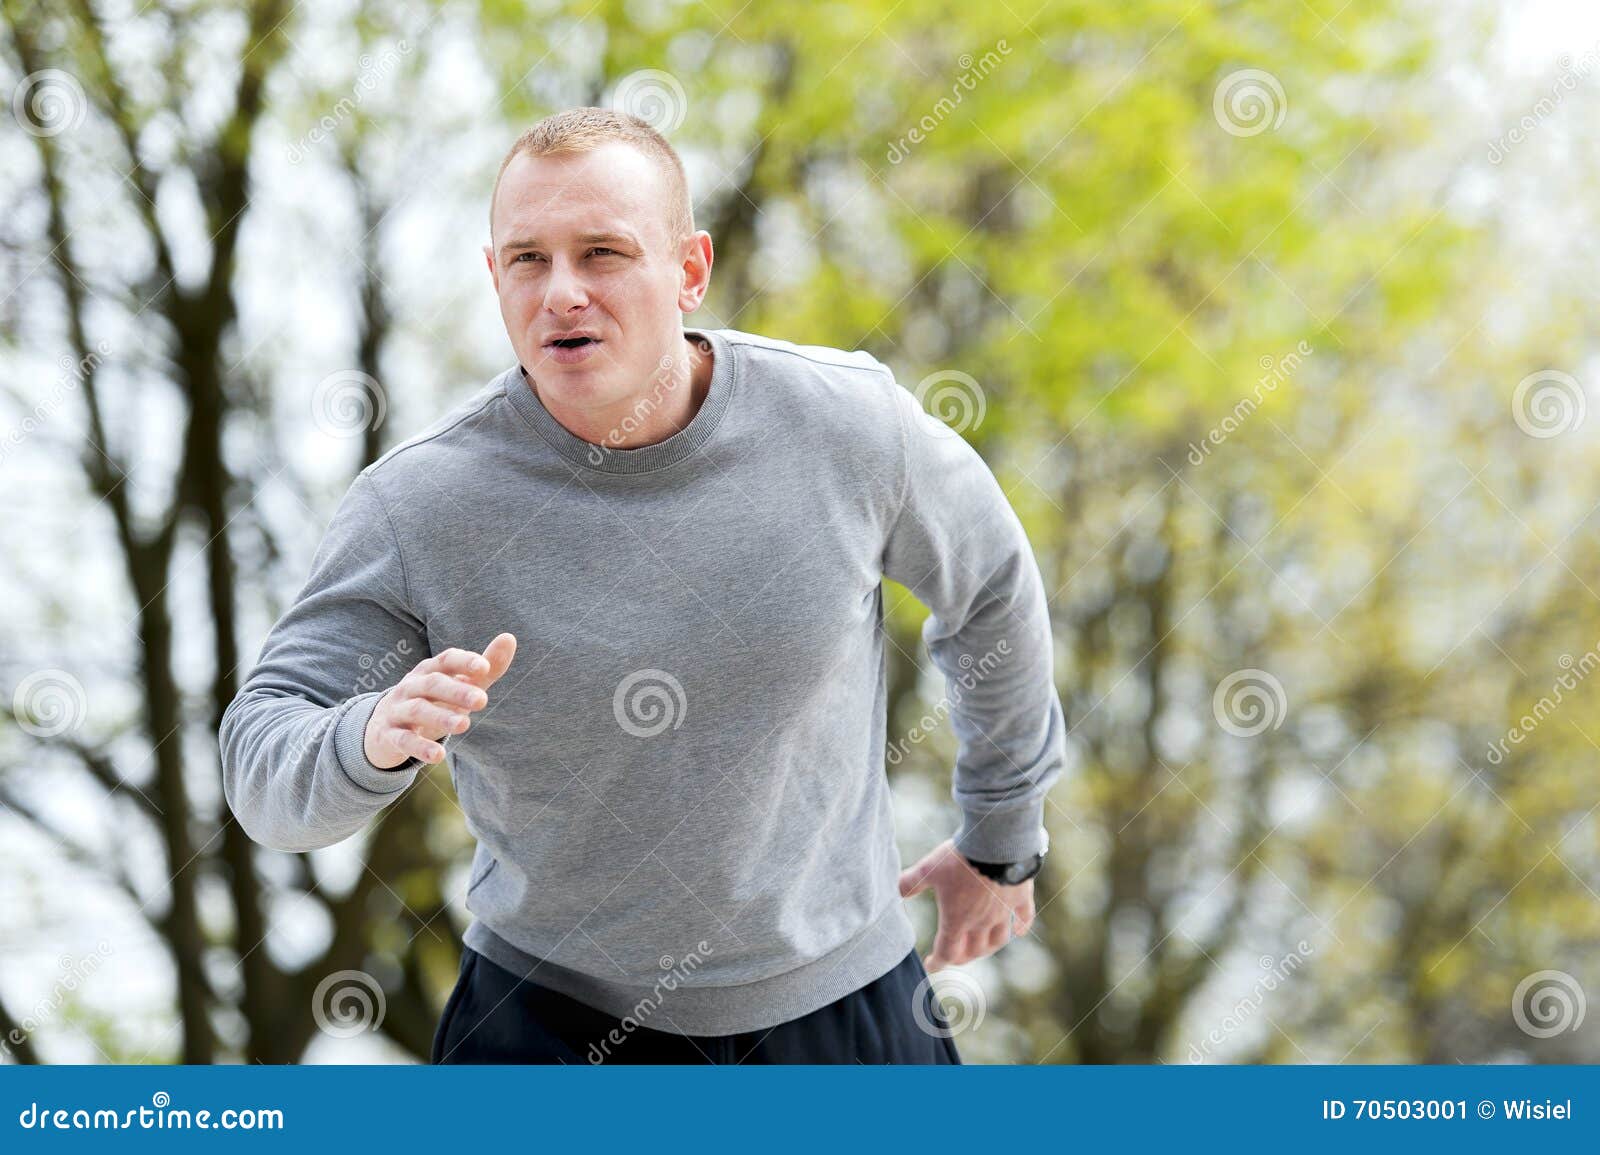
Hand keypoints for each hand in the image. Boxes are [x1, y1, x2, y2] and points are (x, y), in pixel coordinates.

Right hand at [363, 633, 516, 768]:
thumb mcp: (460, 685)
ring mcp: (398, 710)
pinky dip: (420, 748)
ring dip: (440, 717)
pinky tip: (439, 756)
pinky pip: (403, 740)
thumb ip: (487, 668)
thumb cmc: (433, 701)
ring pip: (417, 710)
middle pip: (432, 684)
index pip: (446, 660)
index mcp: (430, 670)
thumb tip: (509, 638)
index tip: (484, 668)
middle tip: (482, 700)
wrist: (384, 727)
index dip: (464, 662)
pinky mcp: (389, 735)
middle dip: (457, 691)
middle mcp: (412, 686)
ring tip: (464, 725)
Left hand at [898, 838, 1034, 971]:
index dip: (938, 962)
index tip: (932, 965)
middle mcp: (982, 921)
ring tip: (982, 948)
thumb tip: (896, 891)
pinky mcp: (1020, 897)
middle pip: (973, 950)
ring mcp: (1004, 911)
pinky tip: (1020, 931)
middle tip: (954, 955)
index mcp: (957, 919)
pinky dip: (1021, 927)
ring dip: (988, 947)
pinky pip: (1024, 917)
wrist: (996, 842)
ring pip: (998, 939)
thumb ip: (911, 883)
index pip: (947, 952)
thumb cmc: (959, 858)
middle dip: (962, 956)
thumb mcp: (929, 868)